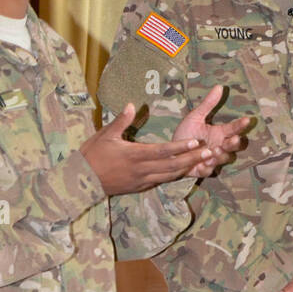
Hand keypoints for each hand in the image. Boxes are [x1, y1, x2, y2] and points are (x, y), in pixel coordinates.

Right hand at [80, 103, 209, 195]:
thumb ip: (121, 120)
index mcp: (134, 155)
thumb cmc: (92, 155)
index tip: (196, 141)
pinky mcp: (140, 187)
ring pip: (170, 175)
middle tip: (210, 152)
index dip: (180, 146)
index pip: (162, 151)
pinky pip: (162, 181)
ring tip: (204, 161)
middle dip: (192, 159)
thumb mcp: (104, 135)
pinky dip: (176, 175)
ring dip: (188, 168)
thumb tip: (132, 104)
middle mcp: (141, 170)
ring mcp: (142, 180)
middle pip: (172, 165)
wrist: (82, 181)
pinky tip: (186, 170)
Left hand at [172, 85, 250, 177]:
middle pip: (233, 146)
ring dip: (221, 154)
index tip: (247, 119)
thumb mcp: (195, 117)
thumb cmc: (185, 134)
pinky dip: (208, 167)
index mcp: (219, 133)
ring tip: (214, 149)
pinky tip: (204, 162)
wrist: (171, 151)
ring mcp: (212, 159)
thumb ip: (208, 104)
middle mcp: (219, 146)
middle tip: (234, 139)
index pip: (234, 129)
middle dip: (234, 143)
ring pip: (224, 158)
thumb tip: (219, 86)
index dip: (240, 125)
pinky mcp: (203, 170)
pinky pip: (209, 170)